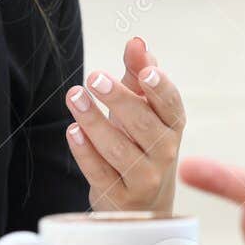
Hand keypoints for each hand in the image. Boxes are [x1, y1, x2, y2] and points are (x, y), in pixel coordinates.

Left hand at [65, 37, 184, 213]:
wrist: (143, 203)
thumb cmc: (141, 142)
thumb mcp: (143, 107)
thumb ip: (138, 72)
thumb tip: (136, 41)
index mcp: (172, 125)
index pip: (171, 105)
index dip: (160, 88)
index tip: (145, 72)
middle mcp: (164, 153)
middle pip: (142, 124)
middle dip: (118, 99)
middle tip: (93, 77)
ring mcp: (144, 179)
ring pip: (118, 149)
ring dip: (94, 121)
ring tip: (74, 96)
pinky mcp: (120, 198)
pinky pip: (100, 173)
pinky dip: (85, 152)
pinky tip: (72, 131)